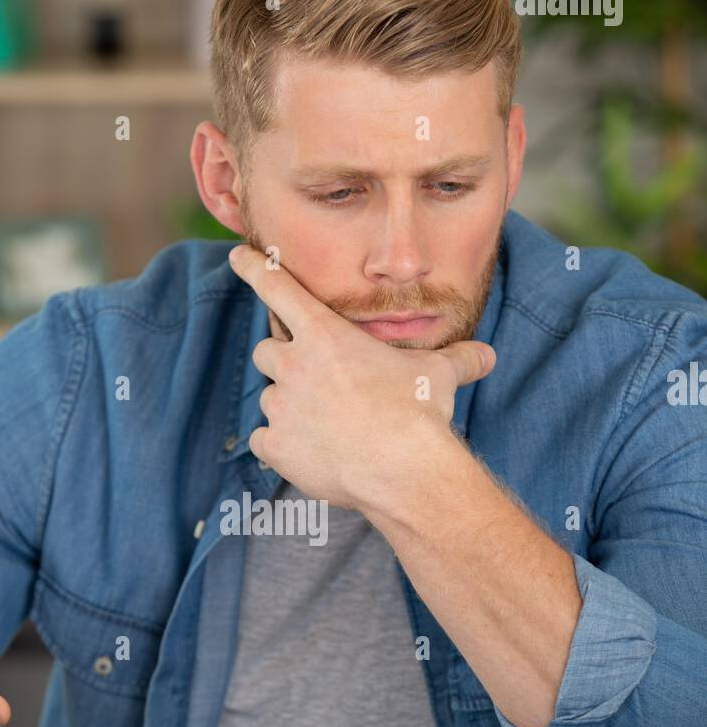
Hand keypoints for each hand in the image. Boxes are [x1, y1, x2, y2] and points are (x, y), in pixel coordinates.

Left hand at [228, 245, 495, 511]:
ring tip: (326, 425)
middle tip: (313, 380)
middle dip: (284, 360)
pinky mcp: (276, 446)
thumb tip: (487, 356)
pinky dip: (281, 445)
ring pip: (269, 397)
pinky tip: (310, 453)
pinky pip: (264, 440)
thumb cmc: (418, 414)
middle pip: (267, 349)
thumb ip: (458, 360)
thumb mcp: (439, 376)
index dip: (256, 269)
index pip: (279, 288)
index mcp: (325, 334)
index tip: (238, 256)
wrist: (403, 470)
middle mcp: (294, 364)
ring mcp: (281, 406)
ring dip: (289, 406)